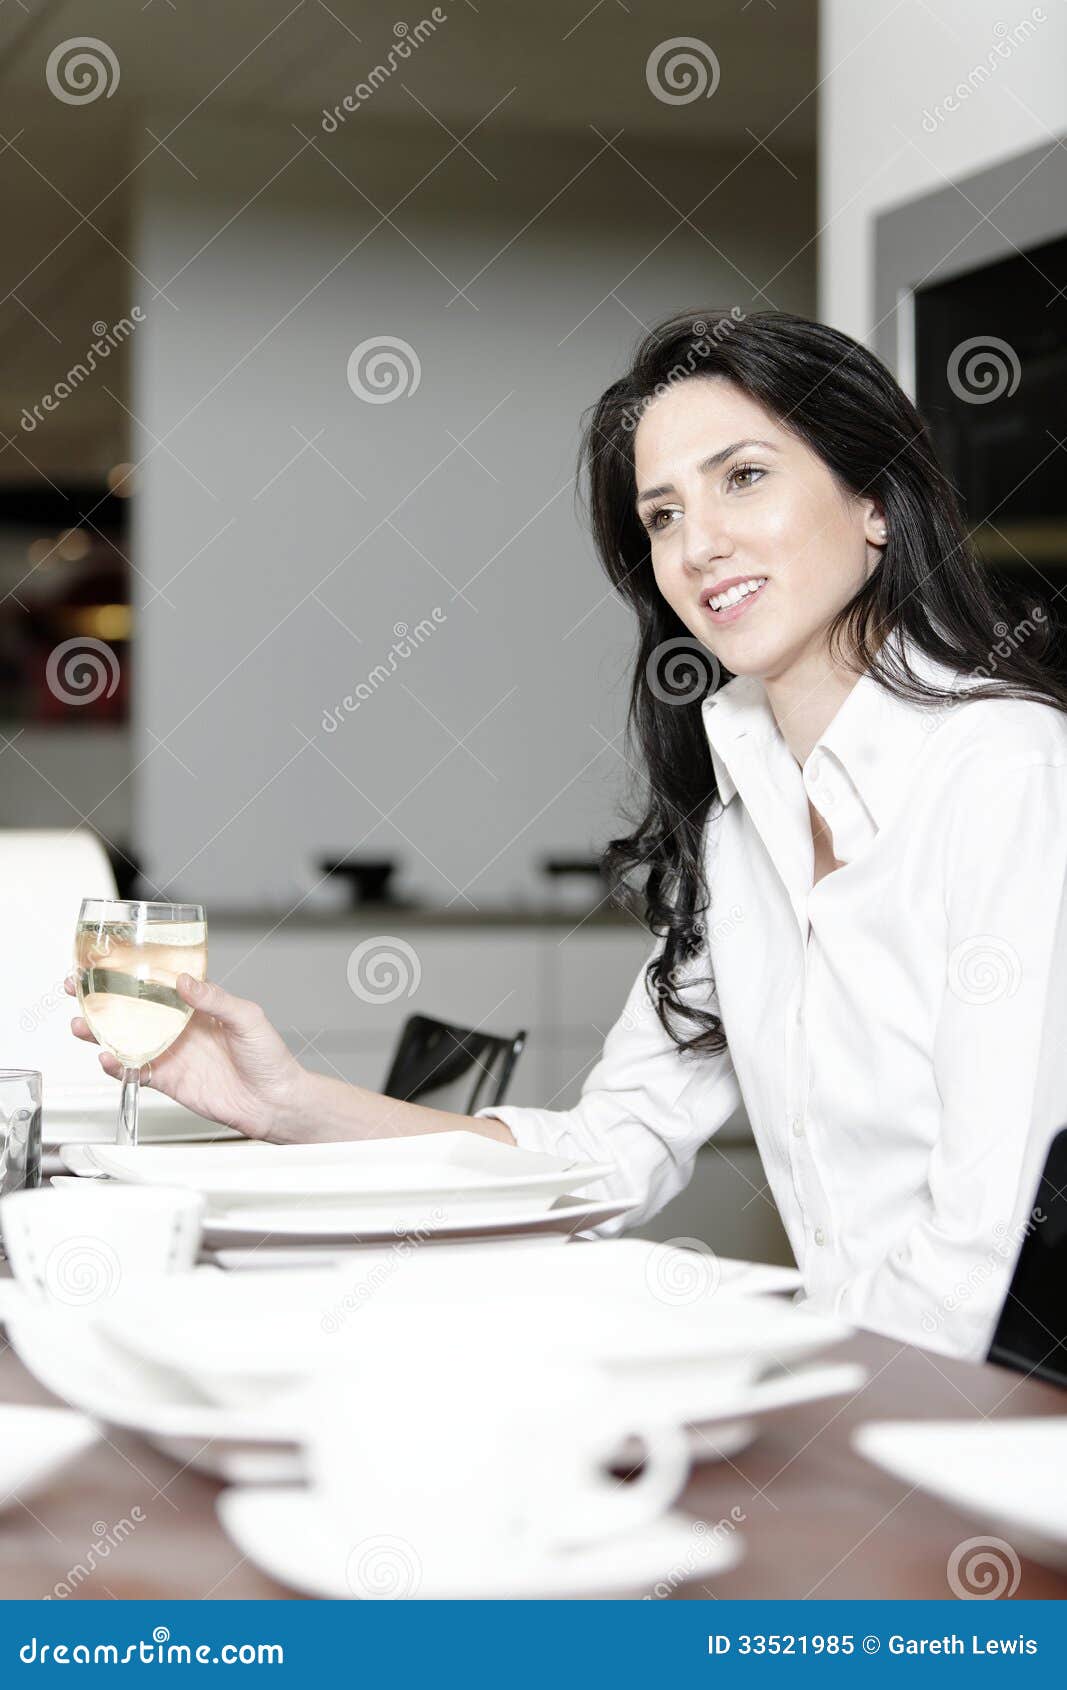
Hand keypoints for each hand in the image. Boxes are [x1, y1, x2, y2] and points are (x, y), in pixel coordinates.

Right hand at [66, 973, 307, 1141]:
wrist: (274, 1102)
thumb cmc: (270, 1057)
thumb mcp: (247, 1018)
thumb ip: (215, 999)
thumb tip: (185, 981)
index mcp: (197, 1005)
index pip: (157, 983)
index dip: (130, 974)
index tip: (105, 963)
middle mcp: (179, 1027)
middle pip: (132, 1009)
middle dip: (101, 999)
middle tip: (76, 989)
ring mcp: (171, 1053)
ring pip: (126, 1040)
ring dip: (101, 1033)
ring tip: (80, 1025)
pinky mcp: (168, 1080)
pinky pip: (136, 1071)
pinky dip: (118, 1067)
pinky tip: (107, 1059)